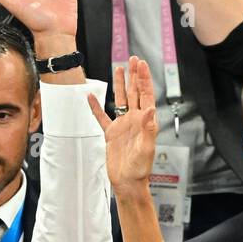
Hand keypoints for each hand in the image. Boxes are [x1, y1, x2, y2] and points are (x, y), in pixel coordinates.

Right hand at [88, 56, 158, 190]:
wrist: (128, 182)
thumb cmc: (140, 168)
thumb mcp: (147, 148)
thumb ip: (149, 128)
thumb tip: (152, 109)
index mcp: (145, 121)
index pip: (145, 95)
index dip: (143, 79)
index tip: (141, 64)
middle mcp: (135, 120)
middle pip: (134, 92)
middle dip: (134, 75)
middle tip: (133, 59)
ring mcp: (122, 125)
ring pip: (120, 100)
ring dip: (119, 84)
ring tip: (119, 68)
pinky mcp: (111, 133)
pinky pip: (102, 117)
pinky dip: (96, 107)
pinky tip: (91, 97)